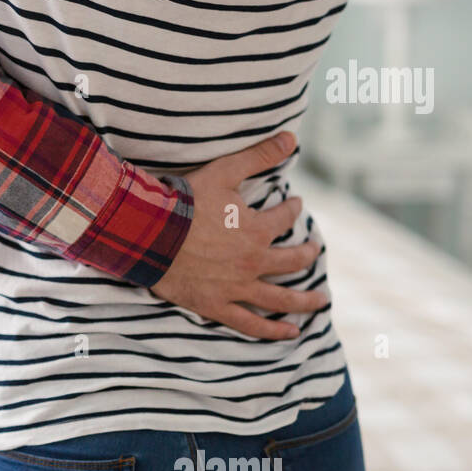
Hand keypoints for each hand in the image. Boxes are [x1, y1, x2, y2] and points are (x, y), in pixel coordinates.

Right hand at [152, 132, 326, 339]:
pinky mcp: (217, 306)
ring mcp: (237, 287)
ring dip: (304, 300)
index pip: (285, 217)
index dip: (292, 209)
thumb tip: (291, 137)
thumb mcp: (224, 172)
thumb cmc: (185, 203)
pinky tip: (291, 333)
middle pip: (292, 260)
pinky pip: (251, 323)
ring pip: (281, 298)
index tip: (295, 204)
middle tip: (313, 250)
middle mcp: (254, 262)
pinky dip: (273, 331)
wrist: (150, 235)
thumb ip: (259, 155)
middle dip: (307, 253)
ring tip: (321, 301)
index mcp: (257, 230)